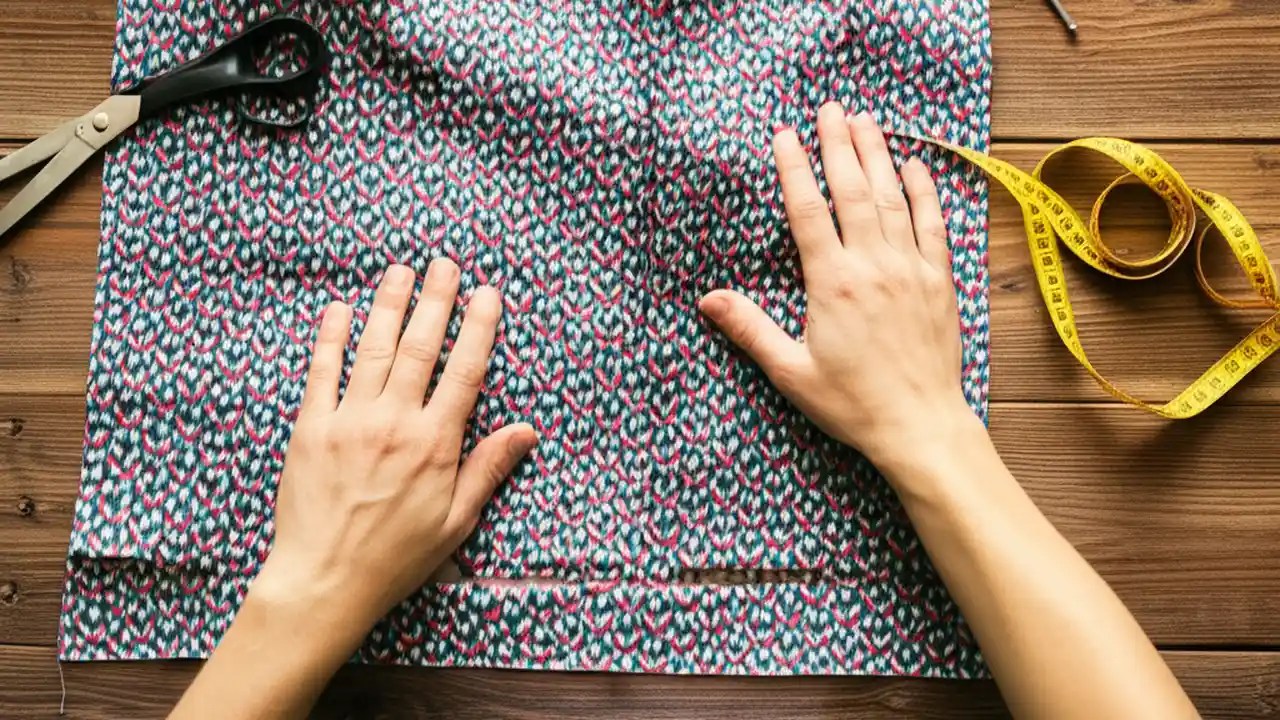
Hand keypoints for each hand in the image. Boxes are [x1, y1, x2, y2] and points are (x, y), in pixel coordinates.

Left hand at [254, 260, 536, 628]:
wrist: (324, 582)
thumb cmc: (396, 558)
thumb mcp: (456, 521)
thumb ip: (488, 468)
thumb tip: (527, 431)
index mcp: (435, 444)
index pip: (464, 371)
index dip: (478, 327)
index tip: (487, 294)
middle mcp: (394, 423)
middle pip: (419, 347)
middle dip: (435, 300)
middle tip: (445, 263)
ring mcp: (349, 421)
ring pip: (373, 349)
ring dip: (388, 305)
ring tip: (399, 271)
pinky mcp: (311, 429)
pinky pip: (322, 372)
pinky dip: (331, 337)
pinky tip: (340, 309)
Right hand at [699, 102, 978, 475]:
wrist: (920, 426)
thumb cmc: (852, 404)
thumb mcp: (791, 371)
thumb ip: (751, 329)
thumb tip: (708, 300)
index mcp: (833, 284)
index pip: (809, 211)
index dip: (795, 168)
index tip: (785, 135)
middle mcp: (874, 266)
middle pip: (854, 190)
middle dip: (839, 145)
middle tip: (829, 108)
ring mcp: (912, 270)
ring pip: (894, 198)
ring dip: (878, 155)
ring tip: (865, 121)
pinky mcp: (940, 282)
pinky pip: (933, 225)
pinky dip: (924, 192)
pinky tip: (916, 166)